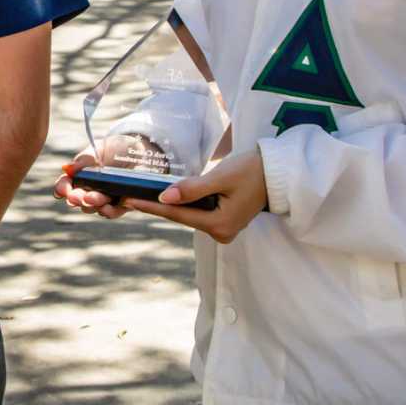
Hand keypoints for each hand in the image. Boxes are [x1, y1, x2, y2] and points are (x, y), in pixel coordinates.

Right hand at [56, 145, 122, 219]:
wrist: (141, 151)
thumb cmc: (115, 148)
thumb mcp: (98, 149)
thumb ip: (84, 159)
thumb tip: (67, 169)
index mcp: (79, 176)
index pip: (65, 185)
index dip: (62, 189)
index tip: (63, 190)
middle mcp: (89, 189)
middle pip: (77, 200)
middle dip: (76, 198)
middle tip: (77, 197)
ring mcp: (104, 198)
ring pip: (92, 208)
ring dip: (92, 204)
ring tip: (94, 198)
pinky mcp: (120, 204)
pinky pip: (111, 212)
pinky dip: (108, 211)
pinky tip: (106, 206)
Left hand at [120, 149, 269, 244]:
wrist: (276, 174)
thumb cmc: (252, 171)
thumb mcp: (221, 177)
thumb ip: (193, 189)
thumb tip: (165, 197)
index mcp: (220, 225)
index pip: (178, 215)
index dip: (152, 206)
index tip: (129, 201)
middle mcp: (221, 232)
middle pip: (182, 217)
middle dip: (157, 207)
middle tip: (129, 198)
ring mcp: (223, 229)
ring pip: (189, 215)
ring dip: (170, 206)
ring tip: (142, 197)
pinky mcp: (224, 221)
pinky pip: (198, 213)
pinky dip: (184, 205)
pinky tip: (167, 197)